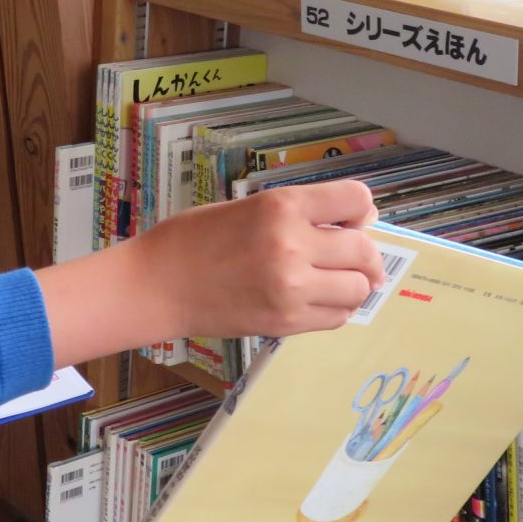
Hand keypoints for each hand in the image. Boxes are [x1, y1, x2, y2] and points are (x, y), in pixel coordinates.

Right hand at [34, 181, 381, 369]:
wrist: (158, 284)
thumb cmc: (195, 239)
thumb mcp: (248, 206)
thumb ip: (300, 213)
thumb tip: (357, 221)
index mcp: (282, 206)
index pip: (356, 200)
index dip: (360, 211)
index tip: (352, 222)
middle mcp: (292, 244)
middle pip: (364, 250)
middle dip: (363, 254)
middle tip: (349, 258)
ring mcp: (291, 287)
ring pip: (357, 288)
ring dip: (352, 285)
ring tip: (332, 282)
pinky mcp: (285, 322)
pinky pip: (337, 317)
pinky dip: (336, 309)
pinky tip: (316, 301)